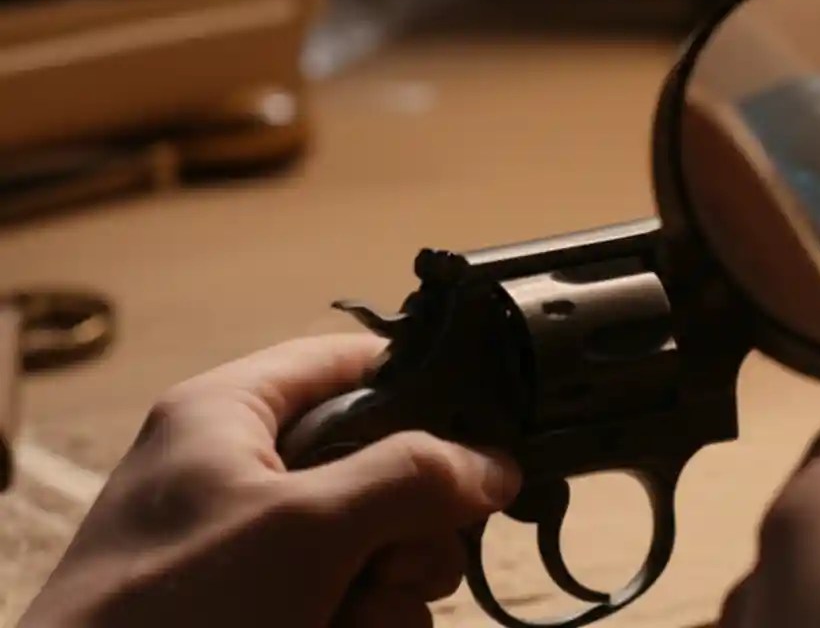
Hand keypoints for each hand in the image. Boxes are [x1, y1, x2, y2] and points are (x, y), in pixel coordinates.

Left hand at [18, 334, 521, 627]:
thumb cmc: (174, 614)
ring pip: (385, 543)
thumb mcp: (304, 527)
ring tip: (358, 615)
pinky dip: (374, 621)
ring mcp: (261, 552)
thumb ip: (411, 478)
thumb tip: (499, 464)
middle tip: (400, 558)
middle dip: (413, 521)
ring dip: (398, 586)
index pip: (349, 363)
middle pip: (384, 465)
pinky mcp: (274, 611)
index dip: (420, 385)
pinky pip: (364, 598)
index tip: (481, 428)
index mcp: (231, 415)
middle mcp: (248, 475)